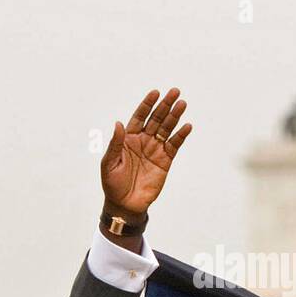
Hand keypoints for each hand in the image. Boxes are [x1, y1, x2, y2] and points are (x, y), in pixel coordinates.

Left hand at [100, 88, 192, 219]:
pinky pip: (174, 145)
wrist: (125, 204)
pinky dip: (181, 136)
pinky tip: (187, 126)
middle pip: (156, 119)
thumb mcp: (109, 163)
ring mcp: (155, 150)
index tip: (155, 93)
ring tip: (183, 104)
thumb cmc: (112, 184)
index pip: (139, 116)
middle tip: (175, 92)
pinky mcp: (165, 161)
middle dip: (165, 105)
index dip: (147, 105)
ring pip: (167, 129)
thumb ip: (115, 144)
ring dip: (175, 116)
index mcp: (128, 138)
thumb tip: (118, 123)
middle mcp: (143, 140)